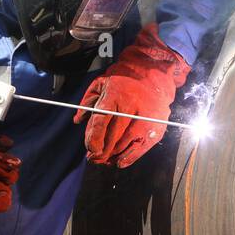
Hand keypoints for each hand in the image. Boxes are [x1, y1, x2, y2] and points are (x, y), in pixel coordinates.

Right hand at [0, 133, 19, 216]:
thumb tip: (8, 143)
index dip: (9, 160)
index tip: (13, 162)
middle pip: (4, 172)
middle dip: (9, 173)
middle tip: (8, 173)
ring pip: (2, 187)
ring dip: (4, 185)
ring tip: (0, 184)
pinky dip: (3, 200)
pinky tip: (1, 196)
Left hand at [75, 24, 189, 167]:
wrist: (155, 73)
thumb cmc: (125, 78)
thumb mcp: (102, 83)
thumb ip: (87, 101)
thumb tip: (78, 120)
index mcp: (116, 95)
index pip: (101, 122)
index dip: (93, 139)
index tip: (90, 149)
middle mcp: (131, 107)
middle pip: (112, 137)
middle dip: (100, 151)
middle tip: (92, 158)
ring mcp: (145, 118)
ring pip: (125, 145)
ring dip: (112, 156)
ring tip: (104, 160)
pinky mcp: (156, 127)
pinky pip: (140, 149)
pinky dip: (128, 158)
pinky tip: (119, 162)